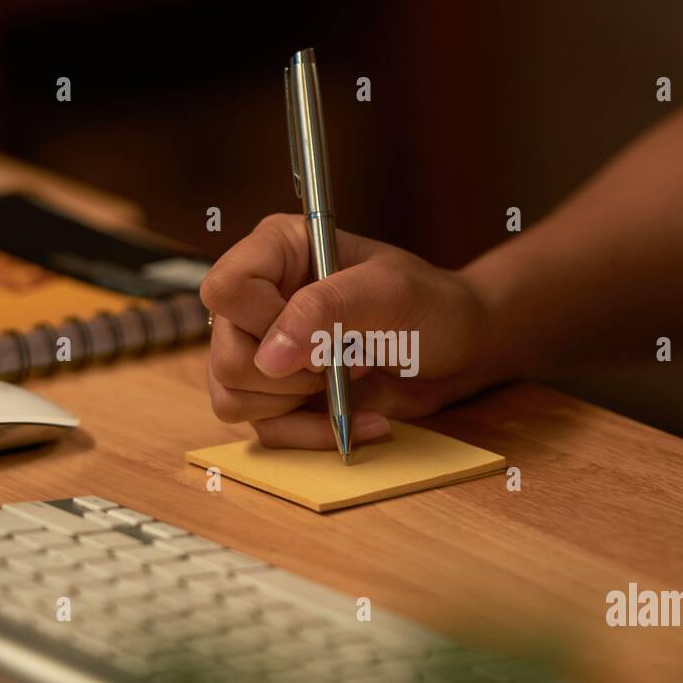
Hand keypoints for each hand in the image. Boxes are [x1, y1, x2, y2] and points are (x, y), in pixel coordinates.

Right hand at [200, 214, 493, 448]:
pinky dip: (312, 433)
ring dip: (297, 404)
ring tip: (348, 379)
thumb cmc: (431, 305)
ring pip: (231, 396)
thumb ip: (328, 310)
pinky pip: (263, 430)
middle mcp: (258, 298)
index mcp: (277, 249)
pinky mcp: (275, 394)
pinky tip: (358, 416)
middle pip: (225, 354)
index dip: (266, 323)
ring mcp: (261, 349)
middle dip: (292, 374)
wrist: (458, 350)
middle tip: (346, 357)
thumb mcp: (390, 293)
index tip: (322, 335)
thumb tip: (271, 357)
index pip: (226, 289)